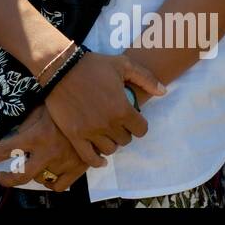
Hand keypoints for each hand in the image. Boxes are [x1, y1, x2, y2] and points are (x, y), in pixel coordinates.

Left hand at [0, 105, 98, 191]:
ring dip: (35, 174)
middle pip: (21, 176)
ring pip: (41, 180)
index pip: (5, 149)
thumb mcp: (40, 108)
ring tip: (34, 164)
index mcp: (36, 135)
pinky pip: (59, 185)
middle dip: (7, 178)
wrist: (95, 107)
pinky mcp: (78, 168)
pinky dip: (52, 181)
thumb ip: (26, 123)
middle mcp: (48, 152)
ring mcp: (64, 163)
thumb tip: (10, 134)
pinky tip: (50, 172)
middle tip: (1, 175)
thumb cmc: (63, 104)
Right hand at [43, 51, 165, 164]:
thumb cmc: (92, 65)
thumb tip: (164, 92)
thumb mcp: (122, 64)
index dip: (138, 125)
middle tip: (116, 123)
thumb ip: (146, 78)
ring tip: (106, 134)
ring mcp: (91, 131)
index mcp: (122, 109)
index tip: (132, 119)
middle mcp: (108, 123)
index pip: (141, 130)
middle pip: (125, 140)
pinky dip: (97, 160)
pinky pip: (90, 158)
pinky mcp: (75, 135)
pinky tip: (100, 157)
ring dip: (111, 143)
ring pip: (110, 149)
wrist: (60, 68)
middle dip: (124, 132)